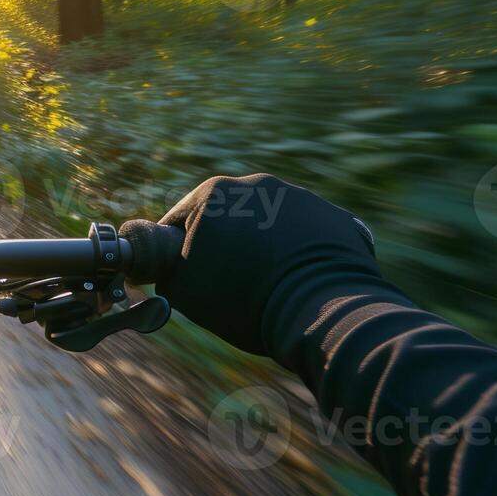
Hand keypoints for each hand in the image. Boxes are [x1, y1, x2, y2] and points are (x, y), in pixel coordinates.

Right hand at [127, 174, 378, 356]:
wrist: (319, 311)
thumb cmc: (242, 300)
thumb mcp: (182, 291)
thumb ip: (163, 271)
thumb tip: (161, 270)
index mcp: (212, 193)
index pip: (178, 220)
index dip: (172, 251)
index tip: (180, 275)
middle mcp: (256, 184)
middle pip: (226, 217)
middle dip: (222, 245)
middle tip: (224, 283)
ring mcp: (301, 198)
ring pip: (268, 224)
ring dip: (261, 246)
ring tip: (265, 284)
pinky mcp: (335, 217)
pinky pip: (306, 235)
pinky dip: (298, 254)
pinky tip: (296, 282)